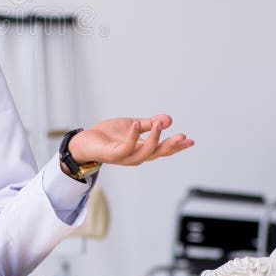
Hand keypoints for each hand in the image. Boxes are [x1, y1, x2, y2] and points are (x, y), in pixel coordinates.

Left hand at [66, 114, 192, 167]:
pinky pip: (125, 148)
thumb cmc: (108, 135)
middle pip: (158, 153)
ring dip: (153, 139)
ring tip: (158, 124)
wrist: (85, 141)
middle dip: (171, 146)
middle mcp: (136, 156)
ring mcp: (125, 157)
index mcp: (142, 149)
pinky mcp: (113, 155)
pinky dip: (132, 137)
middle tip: (183, 136)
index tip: (191, 140)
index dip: (177, 146)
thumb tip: (169, 118)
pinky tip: (135, 124)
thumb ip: (148, 124)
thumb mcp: (131, 125)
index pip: (163, 149)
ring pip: (144, 153)